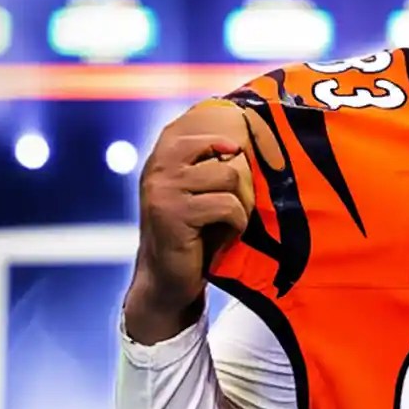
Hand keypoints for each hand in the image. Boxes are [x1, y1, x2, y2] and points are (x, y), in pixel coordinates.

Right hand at [128, 101, 257, 335]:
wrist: (167, 280)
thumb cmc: (192, 234)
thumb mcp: (194, 193)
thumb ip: (208, 166)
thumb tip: (249, 137)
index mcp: (162, 159)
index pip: (193, 127)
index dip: (223, 137)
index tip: (237, 149)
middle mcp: (158, 169)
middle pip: (222, 151)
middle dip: (241, 176)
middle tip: (239, 200)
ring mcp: (163, 191)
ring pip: (229, 176)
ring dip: (241, 203)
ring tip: (230, 221)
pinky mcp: (174, 215)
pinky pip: (227, 205)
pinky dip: (237, 222)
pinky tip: (227, 235)